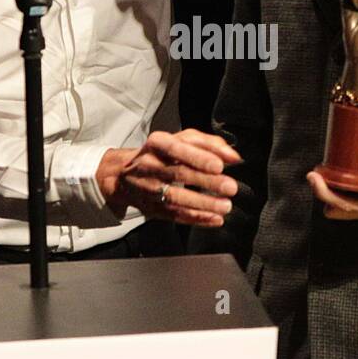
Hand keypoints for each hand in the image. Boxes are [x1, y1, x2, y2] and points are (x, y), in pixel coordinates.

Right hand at [96, 128, 240, 226]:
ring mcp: (148, 189)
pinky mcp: (151, 208)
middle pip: (179, 174)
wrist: (124, 174)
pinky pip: (174, 215)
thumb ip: (210, 144)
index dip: (198, 158)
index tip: (219, 166)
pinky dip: (196, 218)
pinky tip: (214, 219)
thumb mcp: (182, 139)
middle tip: (230, 187)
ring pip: (175, 197)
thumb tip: (234, 157)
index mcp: (157, 143)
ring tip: (225, 206)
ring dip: (203, 203)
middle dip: (206, 182)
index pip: (177, 148)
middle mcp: (149, 165)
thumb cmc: (162, 154)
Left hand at [307, 149, 357, 238]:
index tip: (314, 176)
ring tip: (331, 167)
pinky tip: (355, 169)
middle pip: (341, 207)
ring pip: (350, 202)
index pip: (346, 207)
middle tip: (318, 171)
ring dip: (337, 189)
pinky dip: (354, 185)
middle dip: (325, 192)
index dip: (326, 193)